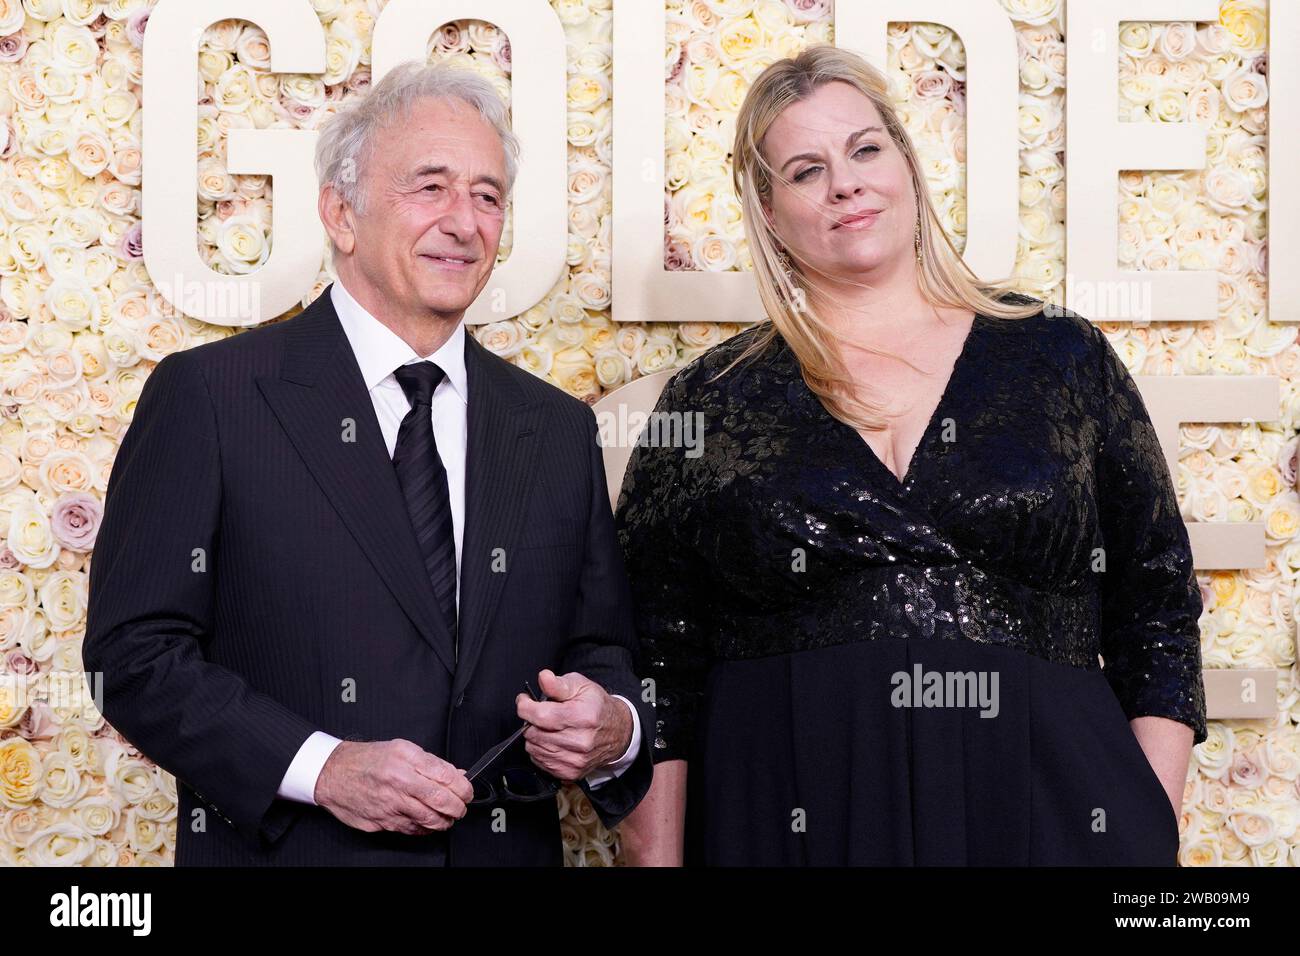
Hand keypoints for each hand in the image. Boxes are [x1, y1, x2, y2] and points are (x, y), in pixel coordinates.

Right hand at [314, 738, 473, 834]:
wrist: (332, 773)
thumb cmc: (366, 759)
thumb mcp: (401, 749)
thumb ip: (430, 762)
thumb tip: (456, 774)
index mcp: (405, 760)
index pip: (445, 776)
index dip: (463, 787)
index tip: (468, 791)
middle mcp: (398, 782)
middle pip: (440, 800)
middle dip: (458, 807)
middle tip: (462, 807)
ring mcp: (389, 804)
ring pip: (428, 819)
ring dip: (444, 821)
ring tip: (448, 816)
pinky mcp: (381, 821)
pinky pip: (410, 829)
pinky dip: (424, 828)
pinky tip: (427, 822)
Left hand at [516, 669, 632, 782]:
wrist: (617, 732)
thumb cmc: (596, 706)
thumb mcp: (581, 686)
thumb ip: (559, 683)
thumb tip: (543, 678)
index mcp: (581, 717)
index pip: (539, 715)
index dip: (525, 706)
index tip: (524, 700)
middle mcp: (579, 741)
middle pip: (534, 733)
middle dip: (530, 720)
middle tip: (539, 712)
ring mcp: (575, 760)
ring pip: (534, 748)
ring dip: (535, 735)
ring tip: (548, 726)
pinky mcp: (570, 772)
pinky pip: (540, 761)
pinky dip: (540, 750)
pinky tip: (551, 740)